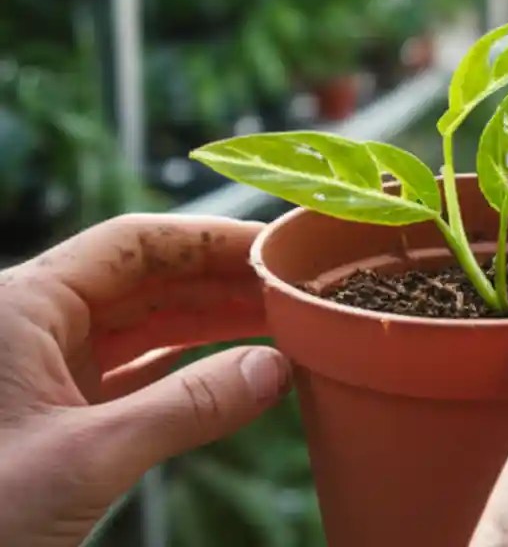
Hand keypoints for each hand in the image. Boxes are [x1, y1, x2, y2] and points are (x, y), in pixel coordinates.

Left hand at [0, 215, 290, 546]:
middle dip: (219, 282)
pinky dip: (185, 370)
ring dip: (209, 324)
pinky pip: (132, 374)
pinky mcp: (54, 419)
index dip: (209, 239)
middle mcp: (31, 328)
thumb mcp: (87, 456)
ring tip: (277, 322)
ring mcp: (41, 373)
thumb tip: (273, 370)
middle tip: (292, 288)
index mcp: (21, 306)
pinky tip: (232, 371)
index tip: (273, 249)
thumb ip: (187, 408)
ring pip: (141, 327)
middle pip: (143, 280)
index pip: (133, 244)